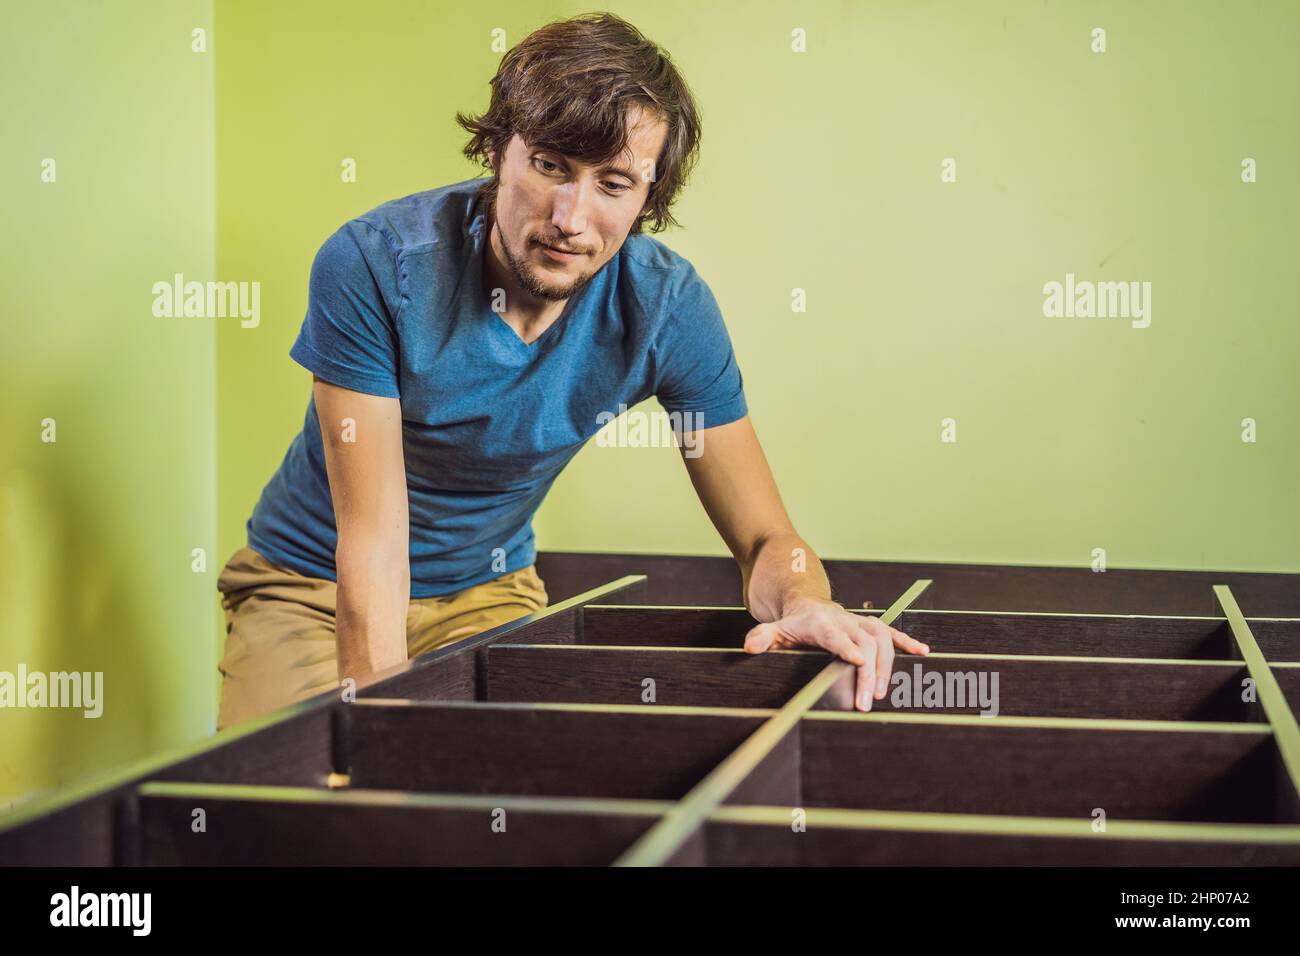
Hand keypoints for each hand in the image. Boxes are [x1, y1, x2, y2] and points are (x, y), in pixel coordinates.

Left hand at [743, 597, 929, 711]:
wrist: (808, 605)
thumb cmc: (792, 625)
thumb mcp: (774, 630)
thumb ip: (762, 637)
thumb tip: (749, 647)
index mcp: (820, 623)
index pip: (835, 635)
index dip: (846, 647)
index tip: (857, 662)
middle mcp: (845, 621)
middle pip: (863, 644)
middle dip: (867, 673)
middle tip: (865, 702)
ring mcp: (860, 623)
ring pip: (881, 640)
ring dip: (886, 667)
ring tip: (881, 694)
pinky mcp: (872, 627)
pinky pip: (893, 633)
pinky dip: (908, 641)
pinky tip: (923, 652)